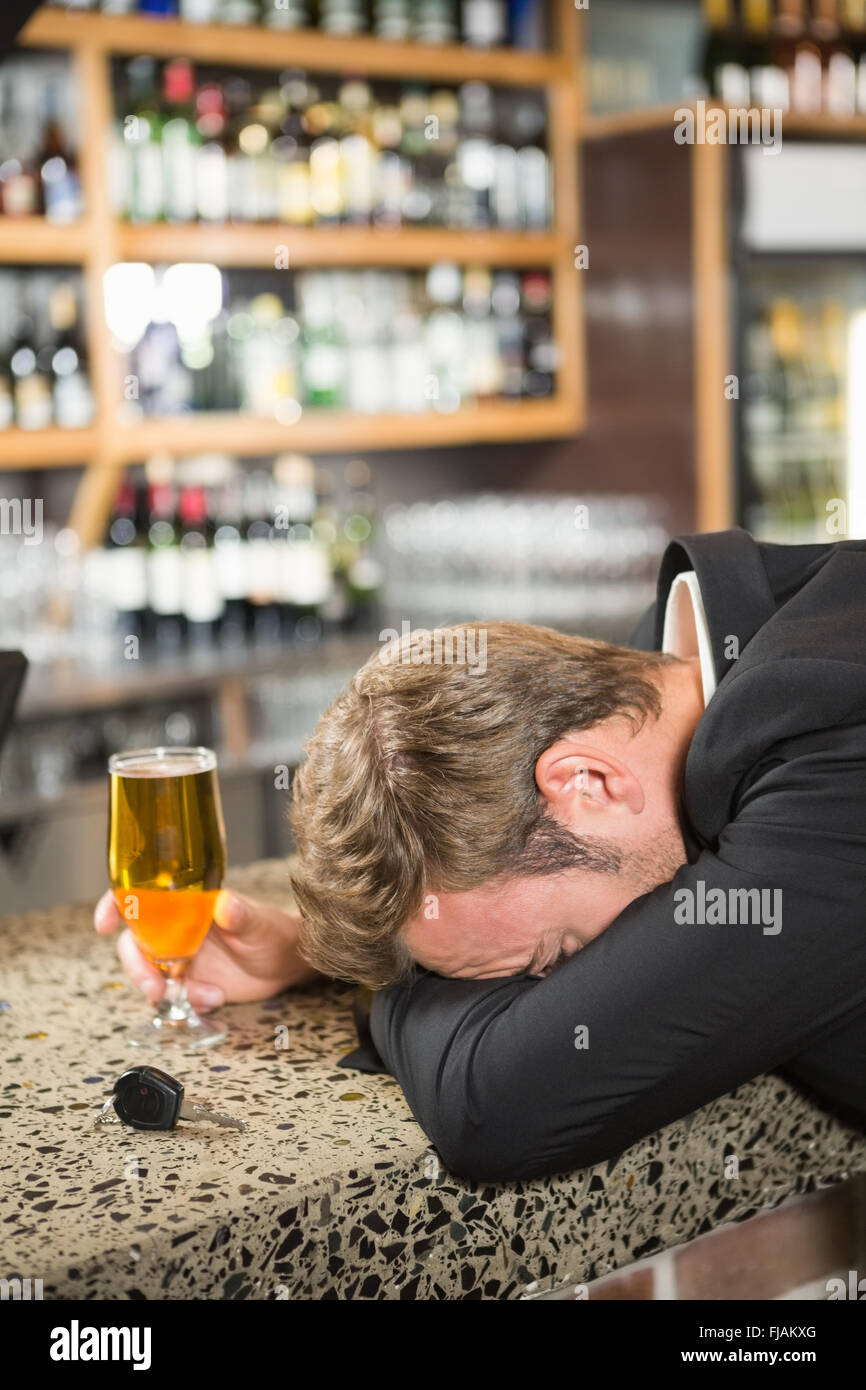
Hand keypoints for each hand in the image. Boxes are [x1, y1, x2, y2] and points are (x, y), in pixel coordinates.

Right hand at [94, 888, 322, 1010]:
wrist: (289, 962)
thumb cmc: (273, 931)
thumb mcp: (259, 922)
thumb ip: (242, 914)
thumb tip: (226, 904)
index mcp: (189, 904)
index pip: (143, 897)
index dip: (116, 904)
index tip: (104, 923)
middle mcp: (179, 929)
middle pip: (136, 942)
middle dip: (136, 966)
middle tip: (153, 987)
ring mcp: (183, 957)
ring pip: (150, 972)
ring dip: (157, 988)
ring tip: (189, 997)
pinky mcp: (193, 983)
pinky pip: (175, 996)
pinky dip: (188, 1002)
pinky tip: (214, 999)